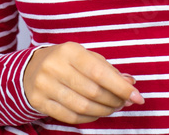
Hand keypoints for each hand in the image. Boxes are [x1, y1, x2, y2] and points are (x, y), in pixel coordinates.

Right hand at [23, 42, 143, 123]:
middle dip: (114, 101)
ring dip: (104, 111)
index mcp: (70, 51)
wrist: (30, 69)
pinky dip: (89, 118)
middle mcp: (55, 66)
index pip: (100, 72)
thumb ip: (108, 70)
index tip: (137, 97)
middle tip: (124, 103)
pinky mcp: (39, 102)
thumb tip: (131, 84)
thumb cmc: (66, 62)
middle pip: (93, 92)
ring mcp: (45, 85)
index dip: (121, 87)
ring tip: (113, 108)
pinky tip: (96, 113)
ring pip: (82, 107)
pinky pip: (70, 117)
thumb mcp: (86, 57)